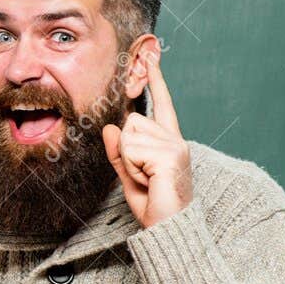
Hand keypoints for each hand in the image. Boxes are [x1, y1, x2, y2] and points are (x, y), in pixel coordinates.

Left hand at [102, 47, 191, 228]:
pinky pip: (131, 150)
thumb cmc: (153, 204)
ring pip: (128, 136)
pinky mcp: (170, 154)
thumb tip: (110, 127)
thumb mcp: (128, 176)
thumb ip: (118, 152)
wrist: (169, 227)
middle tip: (142, 175)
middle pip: (131, 122)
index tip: (151, 55)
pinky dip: (132, 169)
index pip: (161, 104)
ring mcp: (174, 145)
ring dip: (129, 161)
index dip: (156, 80)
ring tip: (147, 179)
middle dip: (125, 150)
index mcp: (168, 141)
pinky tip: (150, 180)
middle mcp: (175, 139)